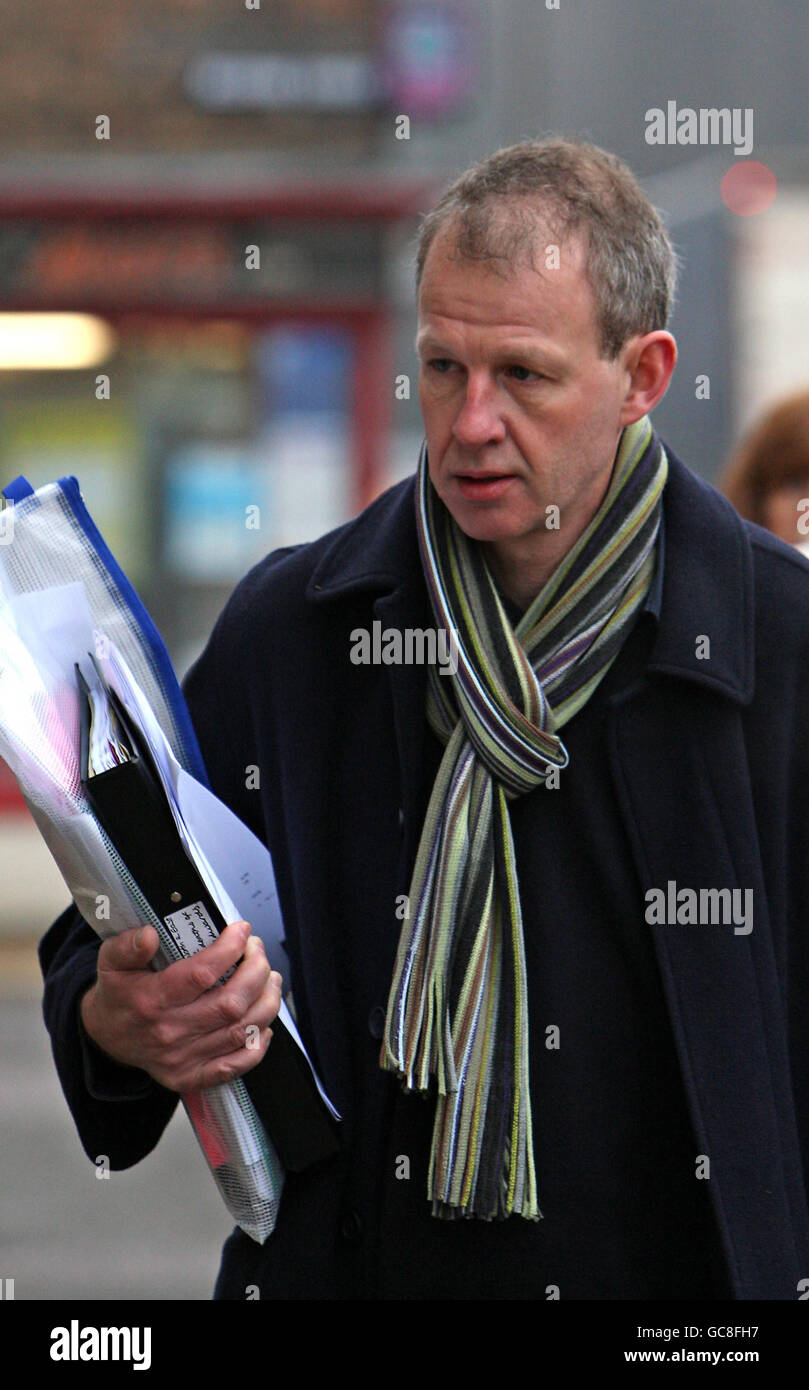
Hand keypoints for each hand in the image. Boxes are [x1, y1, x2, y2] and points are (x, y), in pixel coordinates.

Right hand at [79, 920, 282, 1092]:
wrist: (106, 1038)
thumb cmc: (118, 994)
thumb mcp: (111, 962)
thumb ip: (127, 945)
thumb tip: (150, 935)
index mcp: (151, 1000)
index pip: (201, 974)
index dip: (229, 949)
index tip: (241, 930)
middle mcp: (170, 1032)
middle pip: (230, 1003)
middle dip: (256, 971)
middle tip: (258, 951)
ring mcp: (183, 1058)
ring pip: (241, 1031)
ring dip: (266, 1002)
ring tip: (270, 978)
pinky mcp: (191, 1076)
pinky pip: (234, 1065)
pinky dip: (258, 1045)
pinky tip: (263, 1023)